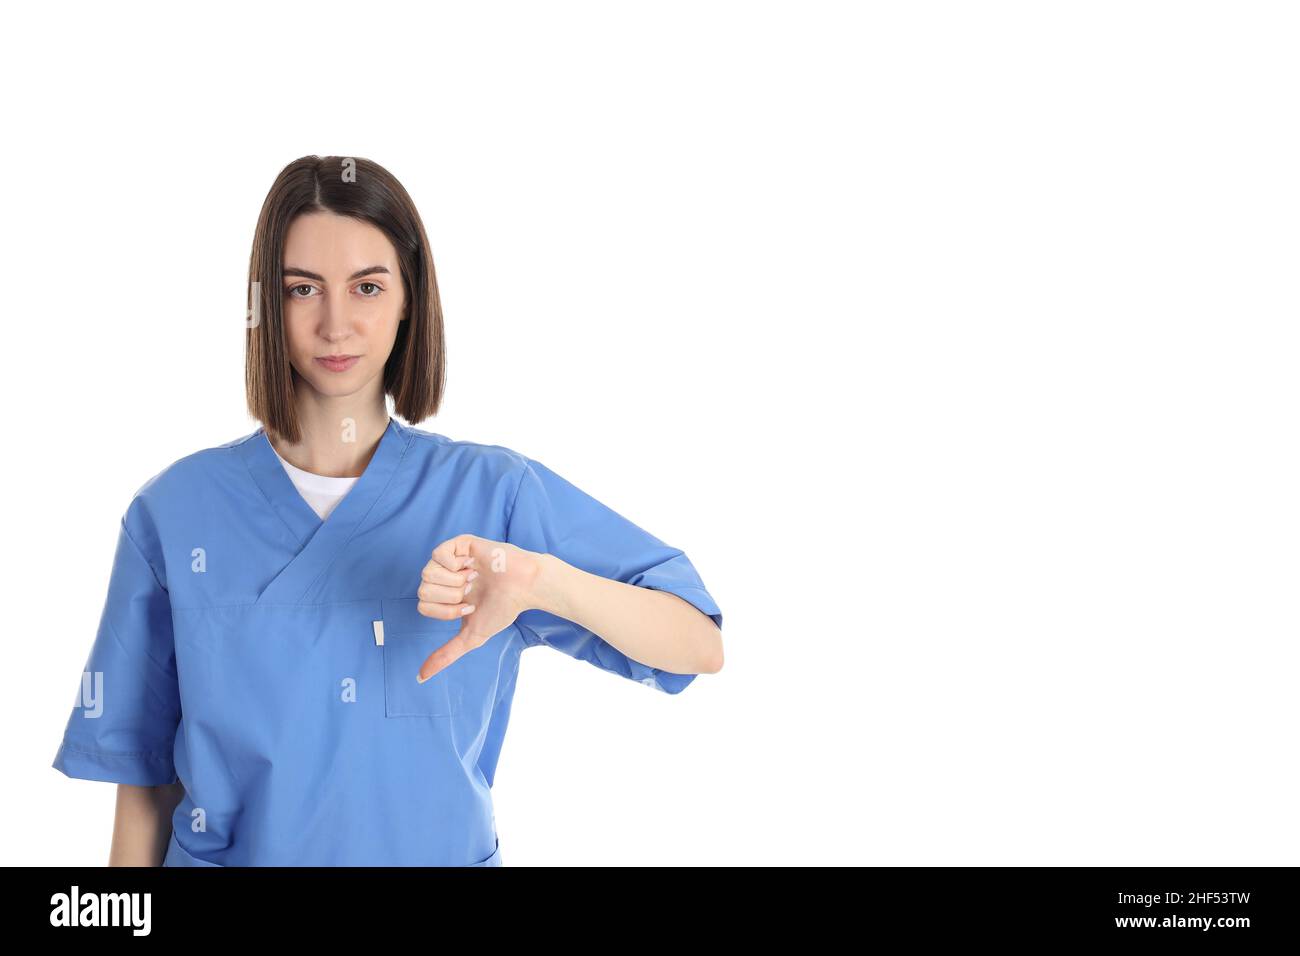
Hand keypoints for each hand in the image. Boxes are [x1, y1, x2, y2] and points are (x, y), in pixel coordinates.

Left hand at [415, 533, 543, 681]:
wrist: (523, 587)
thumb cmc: (502, 609)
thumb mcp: (471, 636)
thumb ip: (446, 654)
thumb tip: (421, 677)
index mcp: (444, 595)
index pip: (423, 605)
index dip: (446, 611)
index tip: (470, 607)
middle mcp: (444, 576)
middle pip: (423, 590)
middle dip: (451, 597)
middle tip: (472, 591)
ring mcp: (451, 559)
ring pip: (428, 573)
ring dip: (454, 581)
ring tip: (474, 578)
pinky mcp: (459, 544)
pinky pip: (438, 554)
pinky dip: (454, 564)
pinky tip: (472, 565)